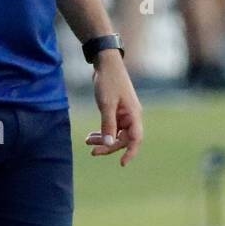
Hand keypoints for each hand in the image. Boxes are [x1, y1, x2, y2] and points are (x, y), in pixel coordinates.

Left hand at [86, 49, 142, 165]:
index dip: (130, 152)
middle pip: (123, 138)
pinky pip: (111, 126)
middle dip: (108, 146)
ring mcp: (124, 113)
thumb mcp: (106, 104)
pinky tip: (91, 136)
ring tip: (88, 142)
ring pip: (116, 133)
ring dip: (103, 139)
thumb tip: (108, 144)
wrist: (105, 62)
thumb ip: (108, 124)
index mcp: (134, 114)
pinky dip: (102, 131)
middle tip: (92, 152)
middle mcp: (131, 115)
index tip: (122, 163)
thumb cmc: (108, 81)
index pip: (136, 138)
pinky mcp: (116, 110)